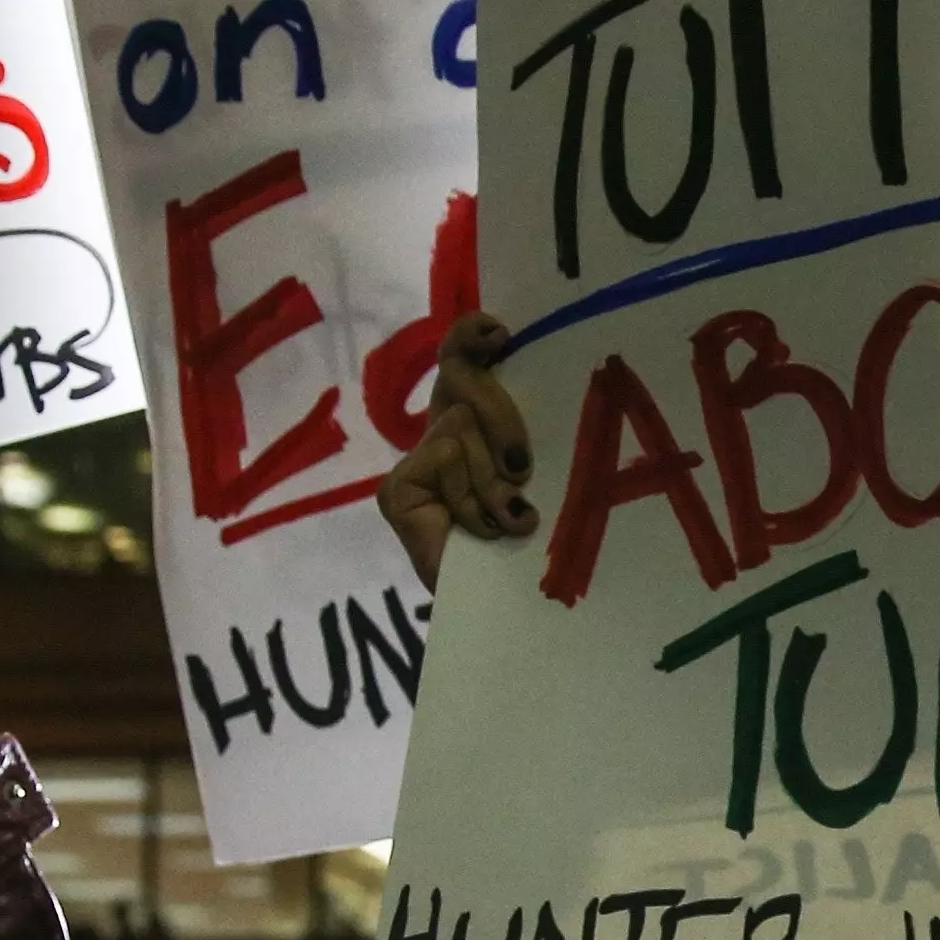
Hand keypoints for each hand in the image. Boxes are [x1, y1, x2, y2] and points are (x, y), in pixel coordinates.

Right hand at [375, 315, 531, 585]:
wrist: (506, 608)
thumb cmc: (535, 544)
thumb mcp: (542, 474)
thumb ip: (524, 429)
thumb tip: (517, 379)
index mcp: (481, 415)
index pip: (464, 352)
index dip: (474, 334)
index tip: (500, 332)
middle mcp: (445, 428)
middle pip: (463, 375)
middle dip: (502, 418)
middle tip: (522, 469)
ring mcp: (418, 461)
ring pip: (460, 427)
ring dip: (492, 482)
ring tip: (505, 519)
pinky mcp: (398, 489)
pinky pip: (443, 458)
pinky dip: (471, 498)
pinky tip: (481, 529)